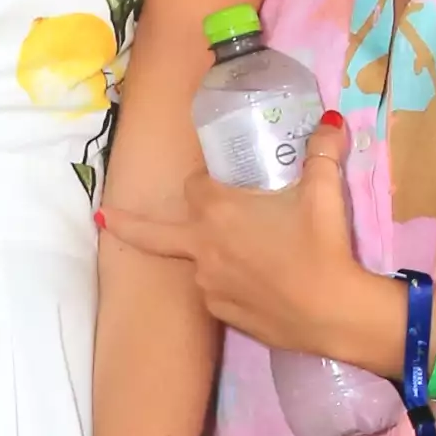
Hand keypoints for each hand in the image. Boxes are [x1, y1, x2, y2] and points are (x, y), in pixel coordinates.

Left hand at [100, 121, 387, 363]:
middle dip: (126, 223)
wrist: (332, 313)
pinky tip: (260, 285)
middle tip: (102, 218)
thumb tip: (332, 122)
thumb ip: (322, 152)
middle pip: (155, 231)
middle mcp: (202, 248)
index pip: (193, 185)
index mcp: (218, 211)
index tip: (222, 181)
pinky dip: (229, 283)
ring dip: (210, 253)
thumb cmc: (323, 246)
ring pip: (197, 261)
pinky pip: (216, 291)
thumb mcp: (324, 191)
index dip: (205, 180)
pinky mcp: (221, 313)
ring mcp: (208, 284)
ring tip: (253, 256)